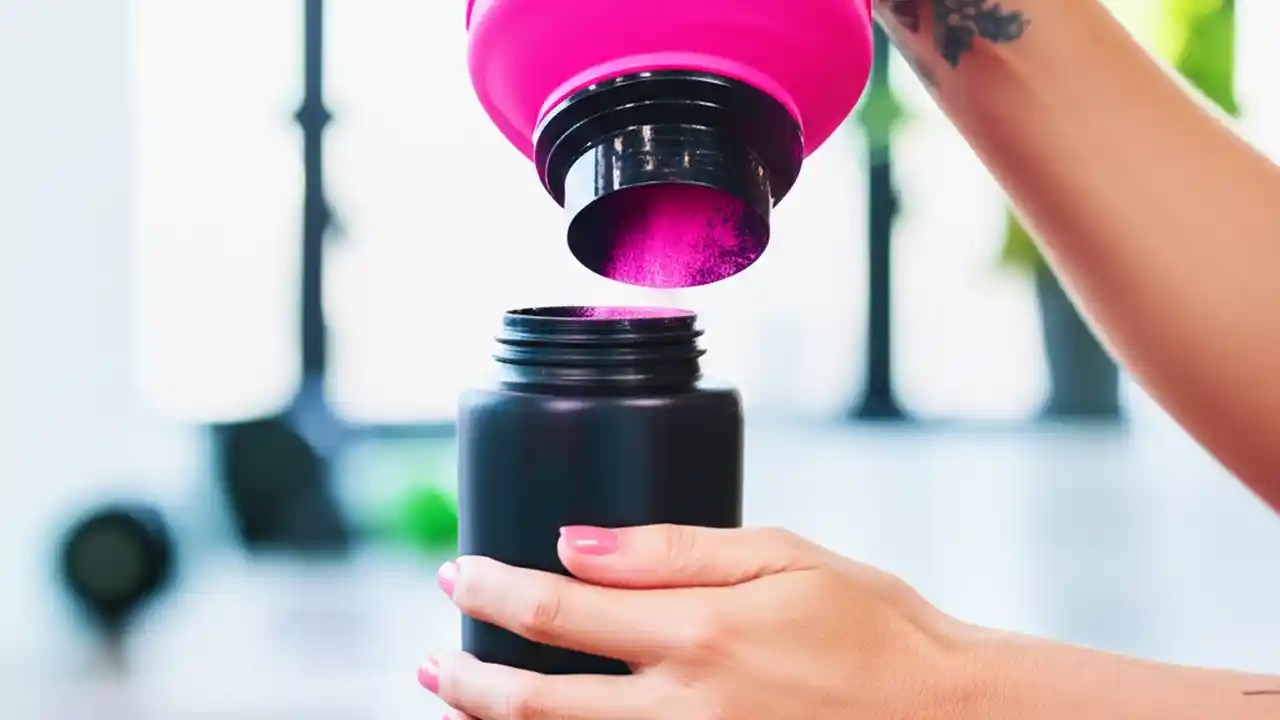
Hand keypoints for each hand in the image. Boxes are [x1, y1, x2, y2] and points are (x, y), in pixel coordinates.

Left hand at [419, 525, 977, 718]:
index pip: (556, 612)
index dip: (491, 590)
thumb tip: (576, 542)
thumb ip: (671, 549)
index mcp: (698, 634)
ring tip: (456, 695)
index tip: (458, 572)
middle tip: (434, 652)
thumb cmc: (874, 626)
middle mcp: (682, 710)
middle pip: (533, 703)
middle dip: (466, 675)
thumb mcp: (781, 556)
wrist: (948, 717)